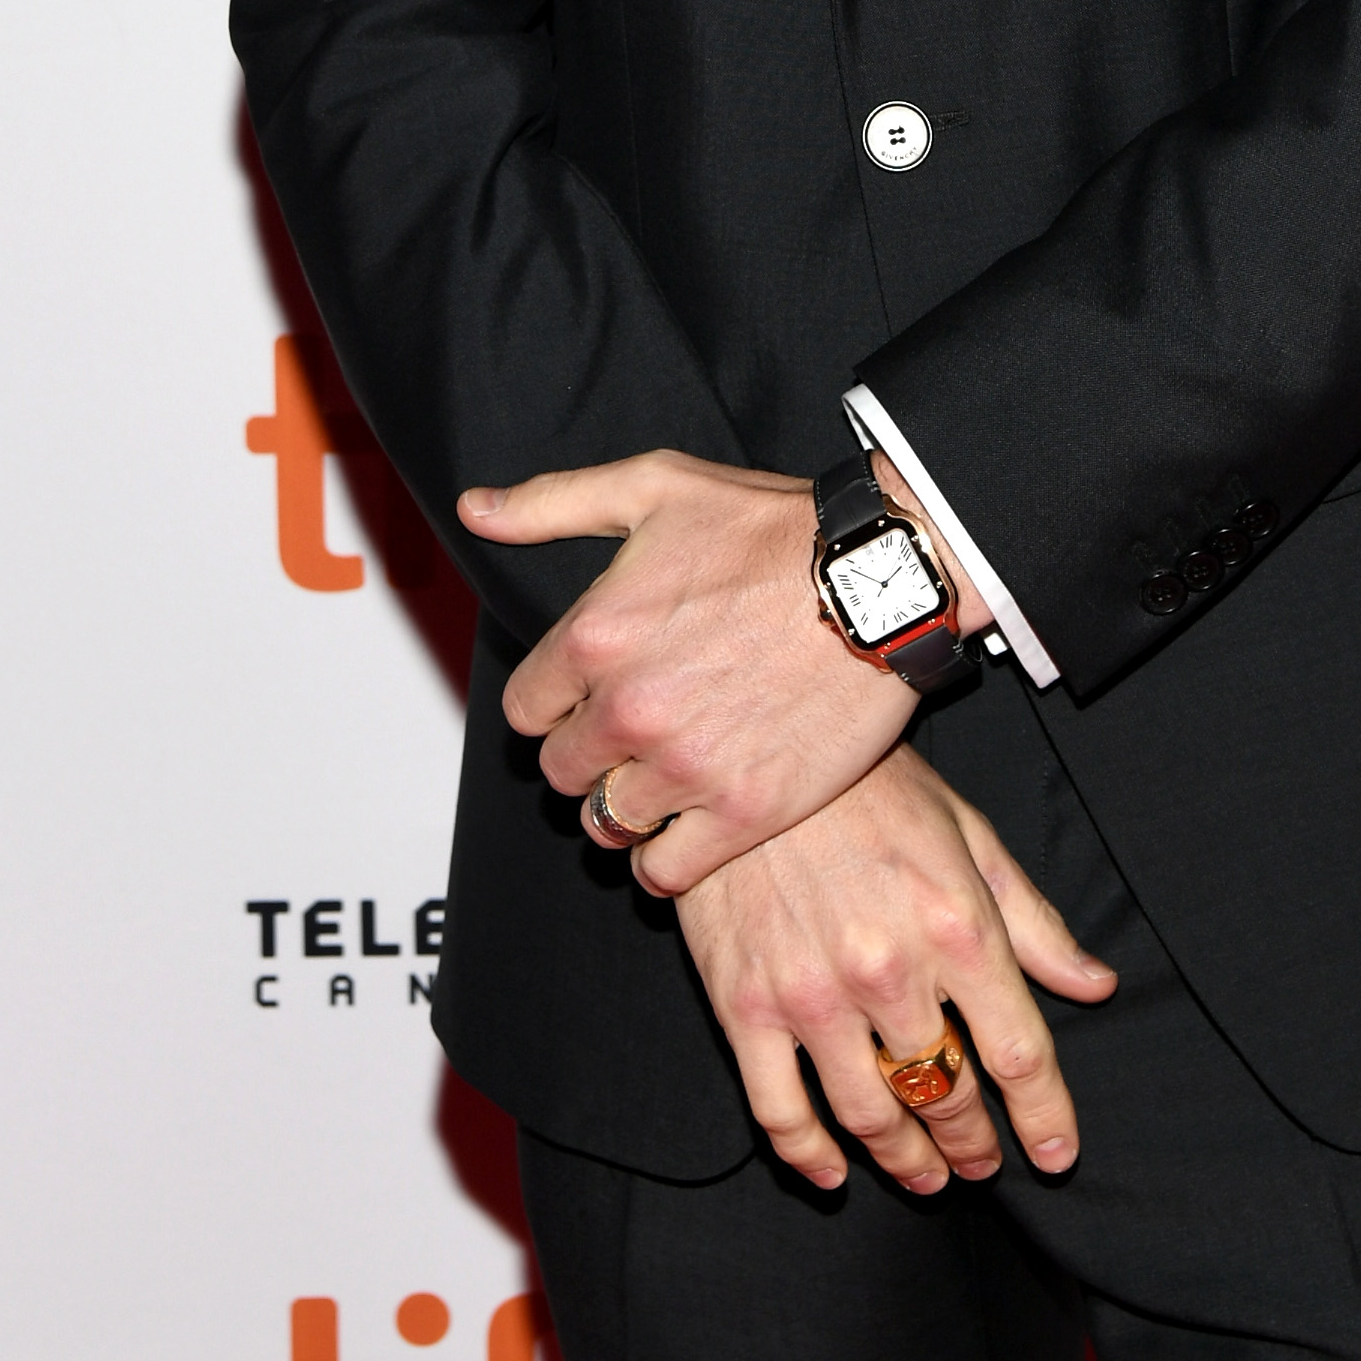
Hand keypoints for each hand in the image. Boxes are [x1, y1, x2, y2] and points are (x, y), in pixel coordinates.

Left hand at [459, 449, 981, 895]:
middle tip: (635, 731)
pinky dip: (667, 857)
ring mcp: (687, 768)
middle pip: (561, 771)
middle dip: (589, 752)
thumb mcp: (656, 487)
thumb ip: (553, 503)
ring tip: (665, 775)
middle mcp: (630, 710)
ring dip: (626, 805)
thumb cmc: (773, 527)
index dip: (556, 700)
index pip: (525, 710)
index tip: (592, 692)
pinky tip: (690, 822)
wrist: (884, 577)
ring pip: (607, 824)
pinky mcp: (744, 812)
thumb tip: (476, 510)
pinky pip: (664, 872)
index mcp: (596, 636)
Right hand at [674, 747, 1116, 1195]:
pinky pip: (778, 1111)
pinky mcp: (745, 1006)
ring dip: (905, 1159)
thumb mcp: (969, 836)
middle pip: (945, 1093)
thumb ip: (1033, 923)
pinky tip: (834, 1170)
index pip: (1019, 1054)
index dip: (1044, 1117)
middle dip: (974, 1141)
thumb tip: (1095, 986)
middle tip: (982, 1162)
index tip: (1057, 1154)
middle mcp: (889, 971)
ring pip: (871, 1116)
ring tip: (926, 1174)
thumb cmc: (871, 787)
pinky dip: (809, 1155)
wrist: (753, 749)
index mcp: (956, 926)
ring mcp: (812, 995)